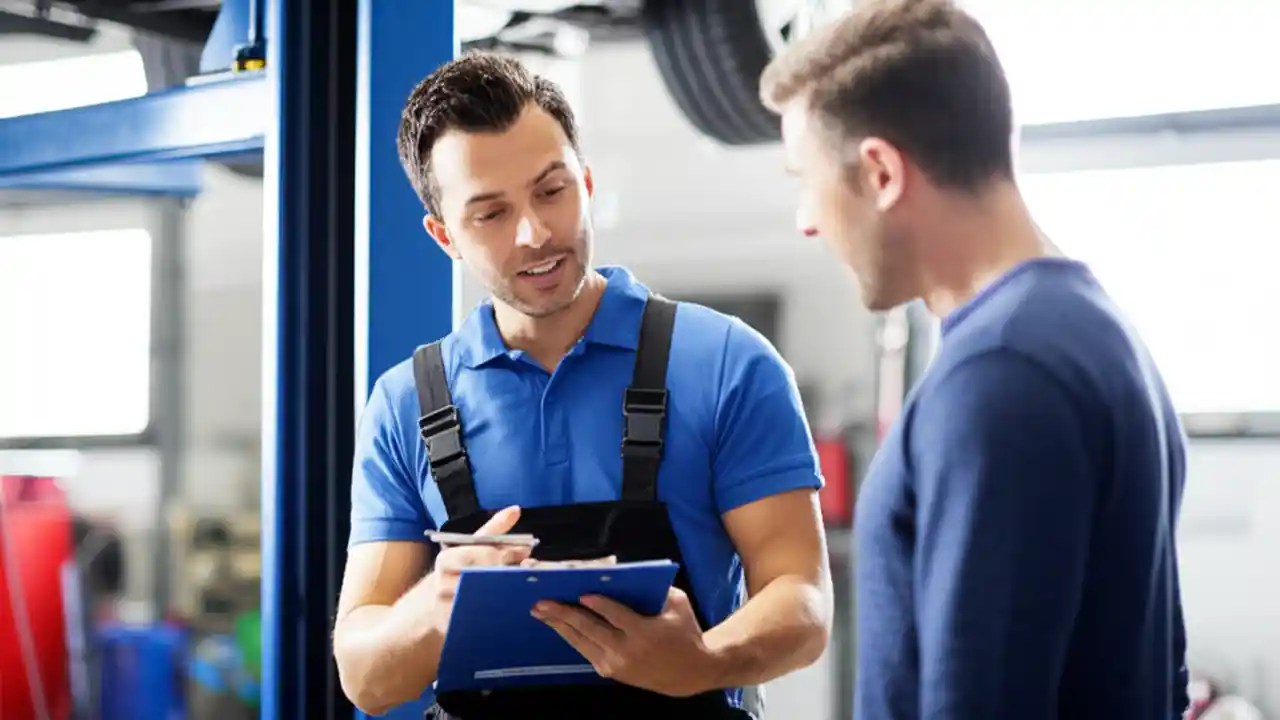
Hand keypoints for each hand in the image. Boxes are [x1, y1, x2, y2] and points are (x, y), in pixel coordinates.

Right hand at [425, 506, 532, 634]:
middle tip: (531, 571)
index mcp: (448, 559)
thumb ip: (494, 530)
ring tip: (525, 587)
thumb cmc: (456, 571)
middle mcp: (444, 583)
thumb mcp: (469, 547)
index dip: (509, 552)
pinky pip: (481, 619)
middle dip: (511, 573)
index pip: (483, 553)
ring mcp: (448, 608)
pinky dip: (499, 612)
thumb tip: (516, 509)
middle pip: (486, 576)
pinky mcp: (454, 627)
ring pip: (485, 599)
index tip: (528, 550)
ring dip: (508, 593)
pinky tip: (513, 606)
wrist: (427, 609)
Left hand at [532, 586, 719, 697]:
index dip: (598, 604)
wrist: (689, 674)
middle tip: (542, 601)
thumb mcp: (677, 605)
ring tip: (539, 612)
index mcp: (644, 633)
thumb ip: (655, 589)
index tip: (581, 593)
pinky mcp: (609, 671)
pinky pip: (584, 650)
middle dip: (563, 614)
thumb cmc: (684, 632)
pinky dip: (570, 635)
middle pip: (590, 629)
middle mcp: (626, 651)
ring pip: (581, 641)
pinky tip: (557, 624)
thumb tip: (625, 573)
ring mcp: (615, 664)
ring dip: (559, 625)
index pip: (616, 616)